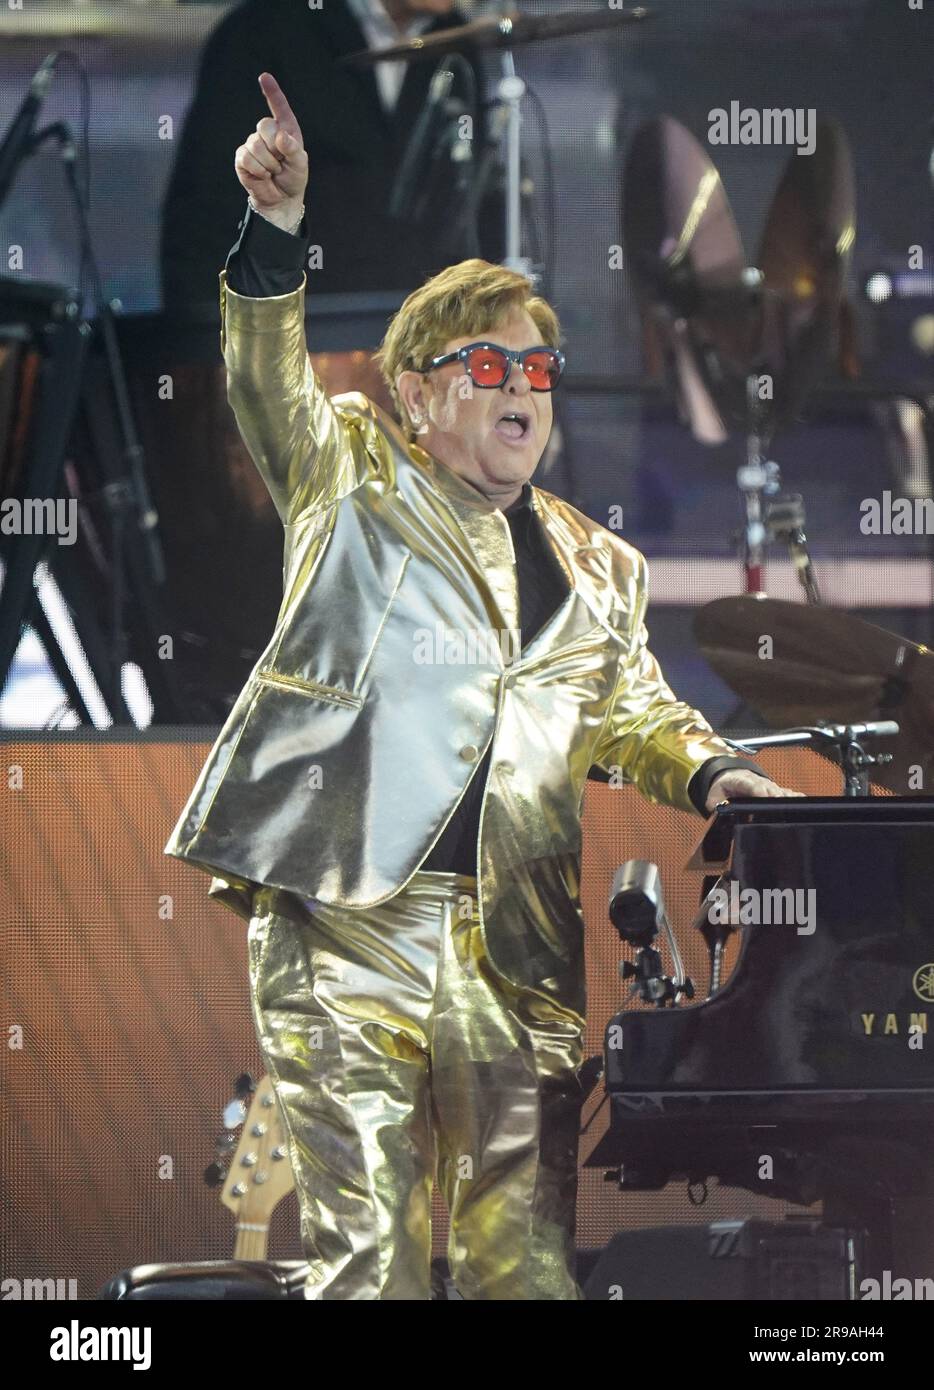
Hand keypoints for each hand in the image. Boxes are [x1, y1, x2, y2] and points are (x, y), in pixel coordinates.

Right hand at [234, 72, 307, 229]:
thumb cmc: (293, 179)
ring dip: (268, 164)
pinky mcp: (242, 157)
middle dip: (275, 148)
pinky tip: (262, 175)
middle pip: (265, 125)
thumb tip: (281, 136)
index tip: (265, 77)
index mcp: (285, 129)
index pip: (279, 107)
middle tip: (281, 163)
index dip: (272, 92)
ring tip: (272, 171)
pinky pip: (247, 158)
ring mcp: (252, 143)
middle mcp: (268, 133)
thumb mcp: (300, 164)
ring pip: (255, 144)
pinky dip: (258, 170)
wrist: (281, 200)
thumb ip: (293, 149)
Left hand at [704, 769, 804, 814]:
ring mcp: (767, 785)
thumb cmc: (723, 786)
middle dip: (775, 796)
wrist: (729, 776)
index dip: (758, 790)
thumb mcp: (714, 794)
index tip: (764, 795)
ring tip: (794, 807)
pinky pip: (787, 793)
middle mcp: (757, 781)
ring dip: (786, 798)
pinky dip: (795, 797)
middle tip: (781, 806)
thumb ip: (715, 803)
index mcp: (740, 780)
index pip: (750, 784)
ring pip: (779, 790)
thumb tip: (719, 810)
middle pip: (769, 788)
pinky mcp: (774, 790)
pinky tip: (803, 802)